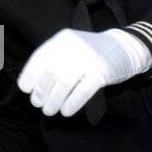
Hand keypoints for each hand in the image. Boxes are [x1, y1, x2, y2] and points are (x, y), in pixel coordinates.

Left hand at [17, 28, 151, 117]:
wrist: (124, 48)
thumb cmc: (91, 53)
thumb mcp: (70, 48)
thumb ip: (52, 60)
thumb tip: (29, 83)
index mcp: (62, 40)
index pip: (39, 58)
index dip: (29, 75)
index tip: (27, 90)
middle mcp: (74, 47)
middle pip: (49, 73)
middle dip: (41, 91)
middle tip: (38, 104)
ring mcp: (89, 59)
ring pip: (64, 84)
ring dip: (54, 101)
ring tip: (50, 110)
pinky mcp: (102, 72)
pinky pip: (82, 91)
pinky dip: (72, 103)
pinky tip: (66, 111)